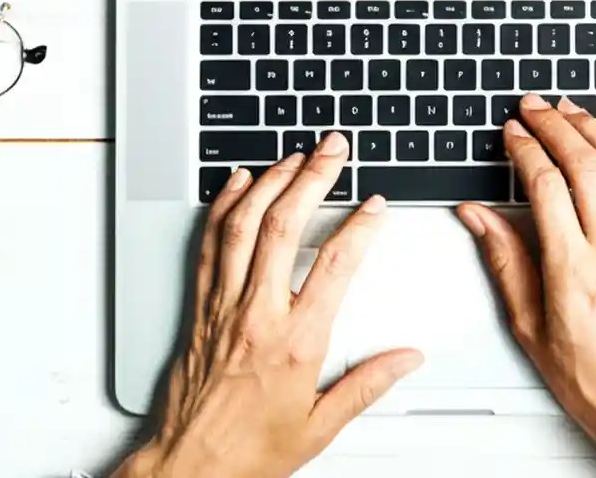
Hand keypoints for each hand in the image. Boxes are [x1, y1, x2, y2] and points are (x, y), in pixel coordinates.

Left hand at [114, 133, 422, 477]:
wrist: (189, 466)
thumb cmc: (249, 450)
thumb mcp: (321, 426)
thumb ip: (367, 385)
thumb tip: (406, 359)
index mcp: (296, 341)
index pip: (336, 263)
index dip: (361, 226)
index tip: (376, 205)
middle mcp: (257, 313)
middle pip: (286, 226)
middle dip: (313, 177)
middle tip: (332, 148)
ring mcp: (224, 305)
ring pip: (244, 225)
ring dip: (271, 181)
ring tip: (294, 155)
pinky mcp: (199, 307)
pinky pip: (210, 244)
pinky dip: (223, 206)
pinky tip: (237, 184)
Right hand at [458, 95, 595, 477]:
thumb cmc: (589, 377)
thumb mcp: (529, 325)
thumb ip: (505, 261)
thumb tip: (478, 217)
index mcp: (573, 270)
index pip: (547, 186)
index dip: (526, 149)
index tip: (512, 132)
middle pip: (585, 165)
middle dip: (556, 125)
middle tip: (534, 106)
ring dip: (595, 129)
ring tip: (571, 109)